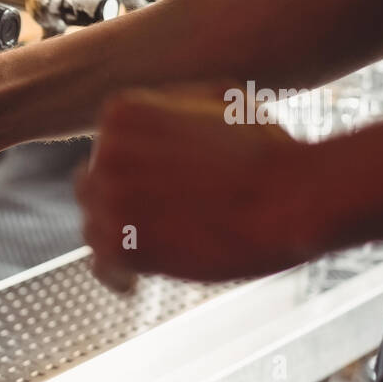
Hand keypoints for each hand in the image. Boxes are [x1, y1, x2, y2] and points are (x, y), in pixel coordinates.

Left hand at [75, 87, 322, 289]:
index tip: (159, 184)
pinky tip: (137, 281)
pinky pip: (101, 266)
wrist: (289, 198)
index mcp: (121, 113)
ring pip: (94, 227)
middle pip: (92, 186)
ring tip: (156, 246)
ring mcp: (109, 201)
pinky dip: (118, 276)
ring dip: (120, 239)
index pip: (107, 147)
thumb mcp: (219, 100)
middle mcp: (104, 154)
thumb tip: (157, 121)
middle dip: (120, 202)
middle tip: (157, 218)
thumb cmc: (267, 150)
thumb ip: (175, 106)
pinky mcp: (121, 247)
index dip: (131, 168)